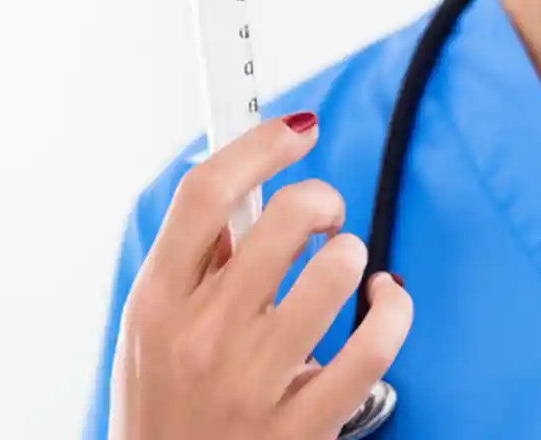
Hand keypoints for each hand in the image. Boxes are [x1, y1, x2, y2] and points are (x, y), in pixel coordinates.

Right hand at [109, 113, 413, 439]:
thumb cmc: (162, 412)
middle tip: (323, 215)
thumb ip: (189, 264)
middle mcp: (203, 337)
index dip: (257, 144)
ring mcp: (255, 383)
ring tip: (343, 270)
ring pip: (337, 271)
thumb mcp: (146, 333)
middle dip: (320, 200)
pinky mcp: (304, 425)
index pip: (204, 193)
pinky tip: (384, 302)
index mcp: (156, 303)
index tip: (294, 130)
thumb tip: (244, 189)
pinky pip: (374, 344)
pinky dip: (393, 309)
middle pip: (284, 218)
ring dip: (353, 256)